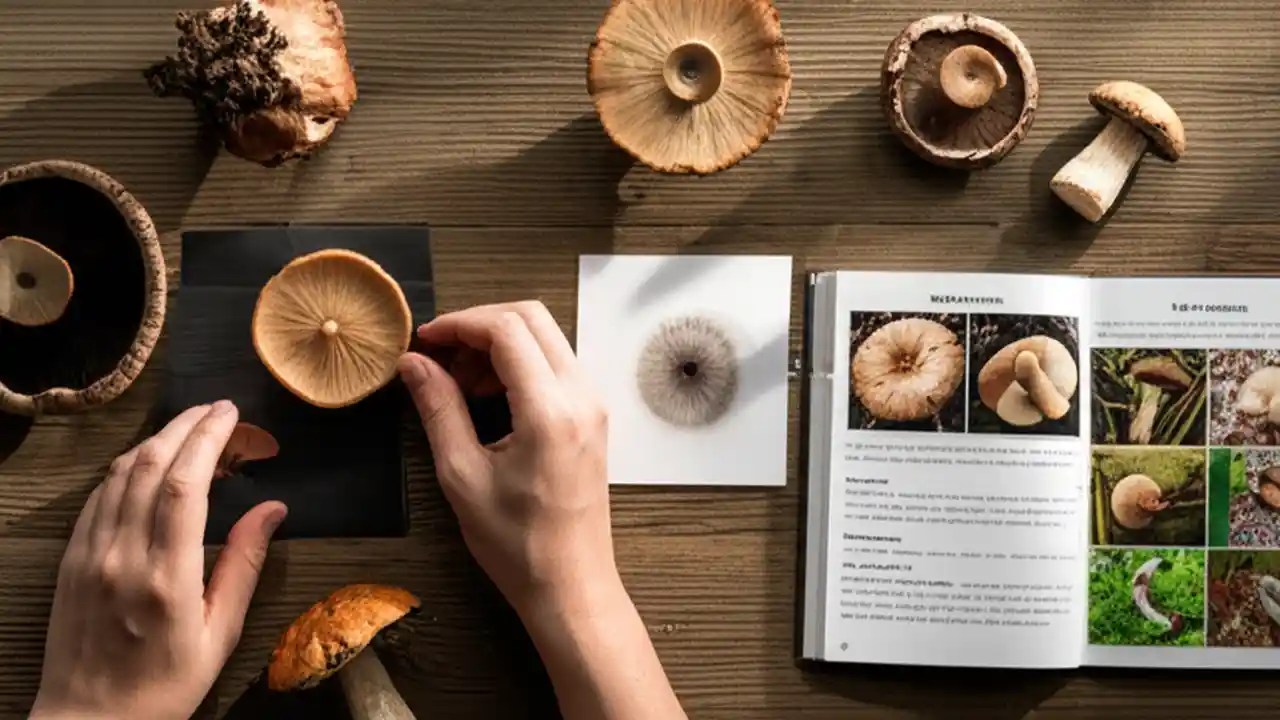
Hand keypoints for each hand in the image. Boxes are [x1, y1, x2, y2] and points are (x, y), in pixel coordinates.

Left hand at [31, 401, 287, 719]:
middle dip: (186, 426)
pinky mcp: (71, 560)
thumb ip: (244, 564)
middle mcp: (122, 556)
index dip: (208, 437)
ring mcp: (89, 555)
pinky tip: (150, 465)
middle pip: (150, 465)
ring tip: (191, 430)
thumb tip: (273, 508)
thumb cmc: (164, 686)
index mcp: (166, 576)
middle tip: (218, 411)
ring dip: (157, 441)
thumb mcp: (220, 634)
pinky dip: (127, 468)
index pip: (184, 483)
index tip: (232, 414)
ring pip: (119, 473)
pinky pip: (98, 496)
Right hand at [400, 302, 685, 719]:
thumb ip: (438, 410)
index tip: (423, 341)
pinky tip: (486, 395)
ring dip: (498, 344)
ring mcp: (593, 404)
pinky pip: (555, 364)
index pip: (507, 328)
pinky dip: (518, 364)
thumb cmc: (516, 544)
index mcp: (550, 411)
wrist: (571, 585)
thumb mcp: (462, 476)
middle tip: (438, 356)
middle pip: (531, 318)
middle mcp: (581, 396)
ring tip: (456, 381)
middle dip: (479, 325)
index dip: (459, 324)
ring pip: (545, 337)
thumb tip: (413, 363)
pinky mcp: (592, 416)